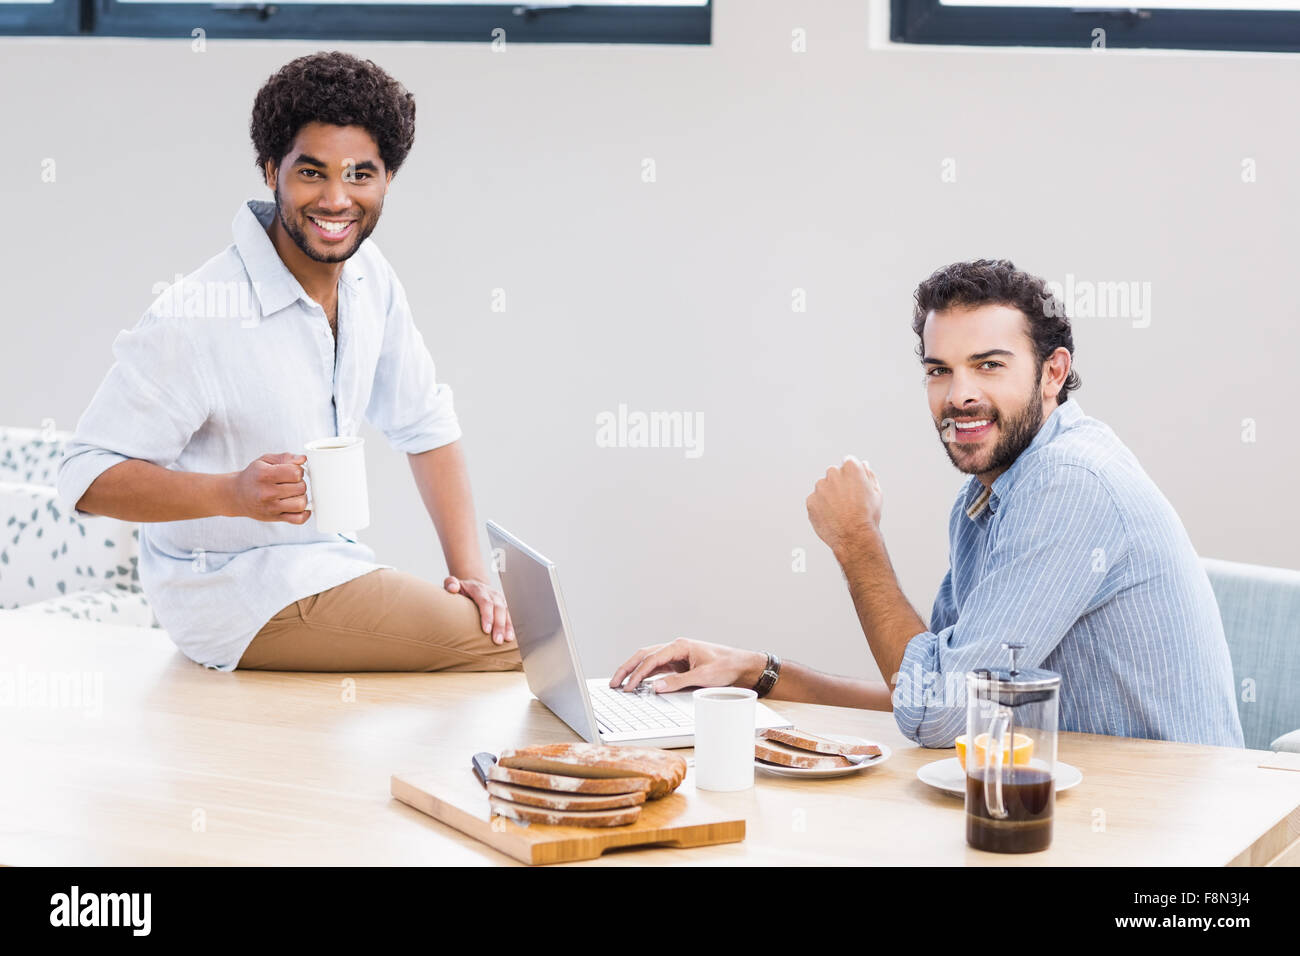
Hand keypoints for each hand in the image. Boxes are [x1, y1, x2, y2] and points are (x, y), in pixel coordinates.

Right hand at [229, 453, 310, 522]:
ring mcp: (271, 507)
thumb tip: (303, 459)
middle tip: (292, 483)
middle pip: (301, 488)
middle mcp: (267, 492)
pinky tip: (298, 506)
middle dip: (300, 483)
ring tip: (294, 494)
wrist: (236, 495)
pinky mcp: (275, 518)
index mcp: (265, 475)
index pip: (295, 473)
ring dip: (302, 497)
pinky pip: (298, 519)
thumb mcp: (265, 460)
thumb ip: (286, 457)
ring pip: (301, 504)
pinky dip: (304, 513)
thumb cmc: (254, 475)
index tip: (292, 472)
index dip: (298, 470)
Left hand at [444, 576, 515, 644]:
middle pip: (499, 608)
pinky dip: (512, 625)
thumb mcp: (452, 583)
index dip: (487, 615)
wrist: (472, 585)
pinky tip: (511, 636)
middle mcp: (492, 593)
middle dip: (499, 625)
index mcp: (478, 588)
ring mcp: (499, 598)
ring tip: (507, 639)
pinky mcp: (504, 604)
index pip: (485, 602)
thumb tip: (453, 589)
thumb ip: (450, 583)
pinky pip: (510, 614)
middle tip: (497, 640)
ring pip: (507, 611)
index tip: (486, 630)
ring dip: (508, 626)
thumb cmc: (459, 589)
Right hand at [608, 638, 766, 694]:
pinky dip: (645, 675)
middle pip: (644, 656)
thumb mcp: (702, 677)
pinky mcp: (679, 664)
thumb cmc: (726, 667)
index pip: (651, 659)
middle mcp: (676, 648)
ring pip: (649, 661)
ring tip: (620, 683)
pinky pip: (657, 668)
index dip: (637, 674)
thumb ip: (677, 682)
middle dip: (627, 669)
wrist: (741, 666)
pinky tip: (638, 684)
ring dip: (634, 671)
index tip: (628, 687)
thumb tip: (655, 687)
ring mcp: (677, 656)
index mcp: (680, 646)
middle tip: (614, 683)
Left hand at [806, 455, 881, 554]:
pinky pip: (815, 501)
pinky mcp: (811, 501)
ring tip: (840, 512)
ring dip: (828, 496)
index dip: (852, 474)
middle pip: (833, 474)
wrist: (854, 537)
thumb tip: (863, 464)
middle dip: (838, 484)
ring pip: (823, 488)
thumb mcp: (876, 493)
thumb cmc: (868, 516)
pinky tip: (831, 517)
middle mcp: (833, 474)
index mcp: (851, 468)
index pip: (848, 462)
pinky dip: (820, 508)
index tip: (853, 485)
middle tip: (847, 502)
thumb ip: (869, 475)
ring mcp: (820, 487)